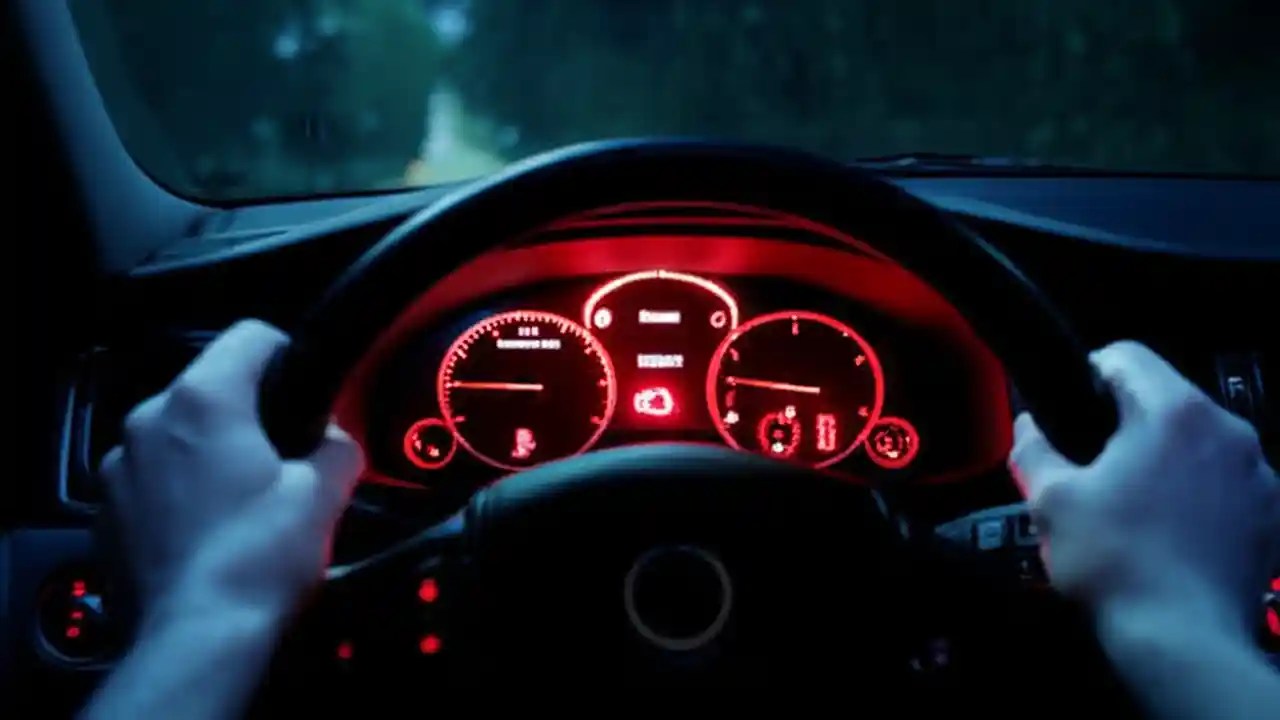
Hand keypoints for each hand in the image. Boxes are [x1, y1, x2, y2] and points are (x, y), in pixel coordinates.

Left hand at [100, 320, 362, 630]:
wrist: (197, 637)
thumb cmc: (258, 556)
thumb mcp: (324, 492)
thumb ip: (339, 446)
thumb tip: (337, 438)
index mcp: (203, 399)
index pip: (252, 335)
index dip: (290, 354)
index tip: (309, 387)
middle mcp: (148, 422)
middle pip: (211, 389)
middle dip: (250, 415)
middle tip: (288, 457)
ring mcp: (117, 469)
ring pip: (177, 439)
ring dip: (211, 456)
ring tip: (248, 503)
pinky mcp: (105, 514)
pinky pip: (151, 484)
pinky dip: (181, 496)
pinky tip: (213, 534)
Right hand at [1010, 341, 1279, 638]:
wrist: (1182, 638)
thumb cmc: (1113, 559)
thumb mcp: (1050, 499)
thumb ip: (1034, 447)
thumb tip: (1030, 424)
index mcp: (1174, 411)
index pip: (1126, 355)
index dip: (1087, 374)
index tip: (1069, 412)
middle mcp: (1228, 430)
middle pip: (1167, 397)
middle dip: (1128, 422)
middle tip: (1094, 466)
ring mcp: (1259, 473)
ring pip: (1200, 441)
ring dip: (1167, 457)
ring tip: (1134, 504)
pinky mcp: (1272, 513)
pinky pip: (1226, 481)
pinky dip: (1199, 492)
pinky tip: (1172, 530)